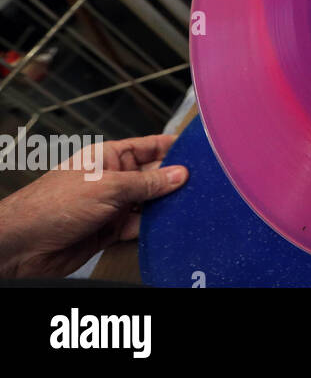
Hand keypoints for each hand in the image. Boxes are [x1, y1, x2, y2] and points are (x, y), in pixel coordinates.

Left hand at [0, 134, 187, 278]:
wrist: (24, 245)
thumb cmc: (53, 205)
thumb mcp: (108, 187)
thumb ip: (147, 183)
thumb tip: (180, 174)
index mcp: (110, 157)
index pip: (150, 146)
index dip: (174, 148)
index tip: (202, 151)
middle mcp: (113, 180)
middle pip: (154, 176)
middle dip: (176, 180)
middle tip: (205, 184)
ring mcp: (112, 206)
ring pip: (150, 204)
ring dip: (167, 206)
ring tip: (193, 206)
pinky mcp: (111, 231)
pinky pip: (141, 227)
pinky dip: (154, 228)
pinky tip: (170, 227)